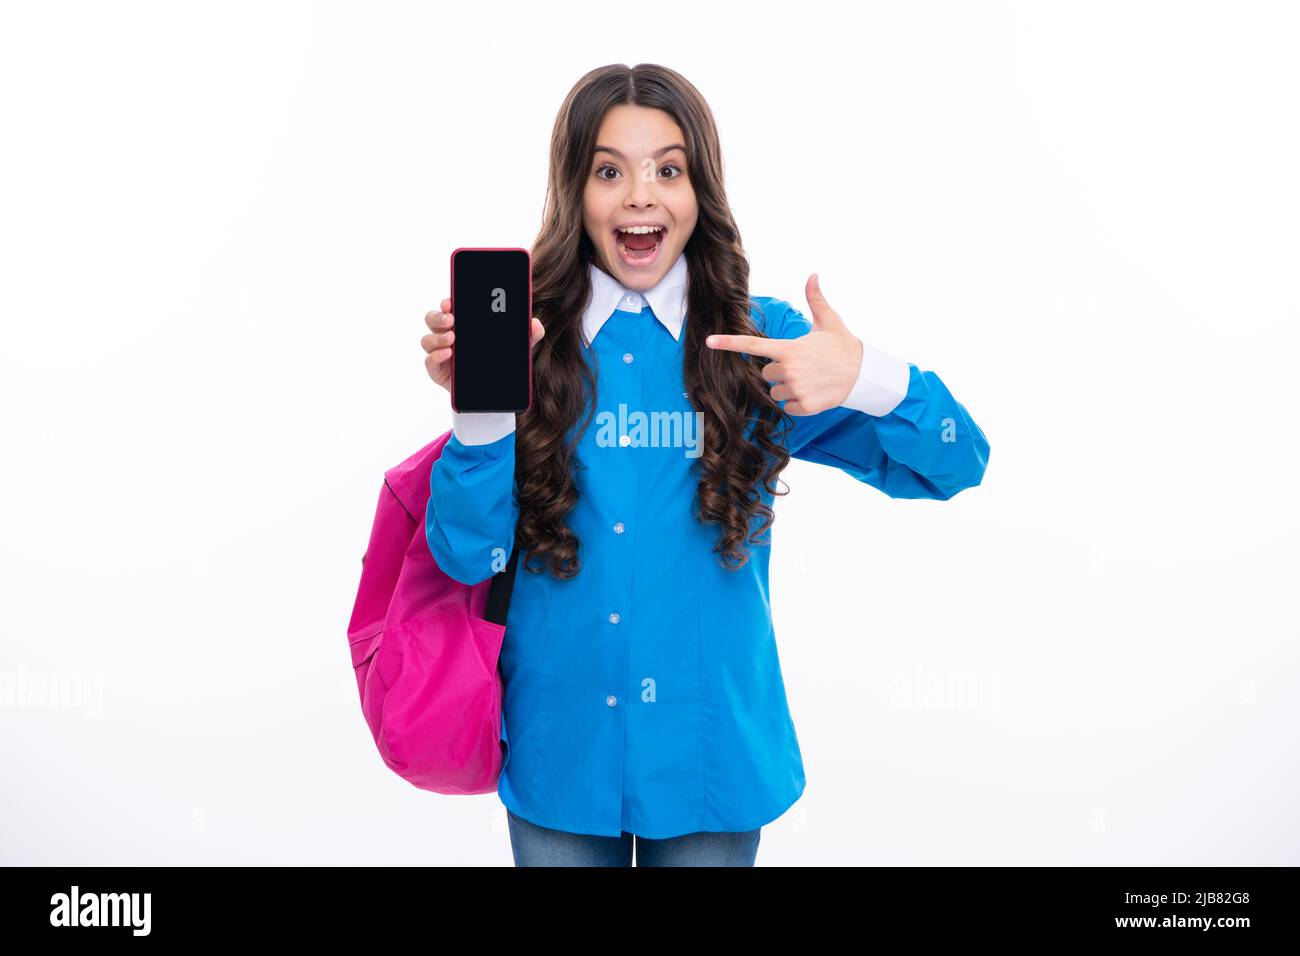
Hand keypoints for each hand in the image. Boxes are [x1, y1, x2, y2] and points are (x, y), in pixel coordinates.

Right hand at [422, 297, 545, 393]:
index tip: (451, 301)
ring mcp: (441, 353)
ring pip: (427, 340)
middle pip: (432, 319)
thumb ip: (529, 335)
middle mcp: (448, 335)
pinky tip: (447, 355)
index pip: (449, 307)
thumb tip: (535, 324)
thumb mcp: (518, 348)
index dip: (447, 302)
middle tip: (451, 319)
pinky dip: (435, 357)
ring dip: (437, 337)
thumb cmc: (501, 363)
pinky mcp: (438, 372)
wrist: (495, 394)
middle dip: (438, 316)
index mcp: (464, 324)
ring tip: (452, 339)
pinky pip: (429, 362)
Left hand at [704, 274, 862, 415]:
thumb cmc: (842, 346)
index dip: (729, 343)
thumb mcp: (829, 321)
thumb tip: (813, 274)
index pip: (753, 346)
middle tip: (802, 366)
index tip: (709, 342)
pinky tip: (813, 392)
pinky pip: (787, 407)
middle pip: (766, 375)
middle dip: (779, 371)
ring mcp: (797, 389)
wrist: (865, 374)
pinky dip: (797, 402)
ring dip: (787, 388)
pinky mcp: (805, 406)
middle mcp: (789, 370)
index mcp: (789, 349)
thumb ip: (815, 299)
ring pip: (776, 392)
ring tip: (809, 380)